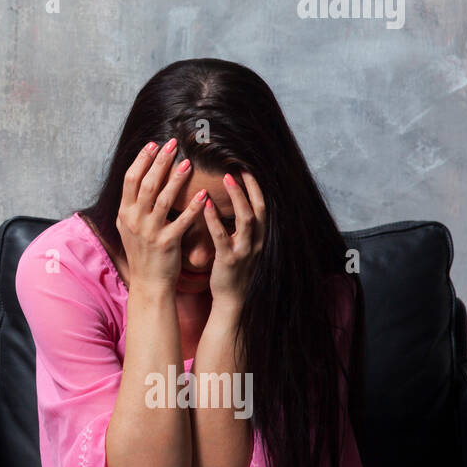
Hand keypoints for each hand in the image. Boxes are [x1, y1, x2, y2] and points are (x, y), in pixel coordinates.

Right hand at [114, 138, 207, 291]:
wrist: (149, 283)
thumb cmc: (143, 253)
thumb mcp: (129, 228)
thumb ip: (132, 205)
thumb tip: (137, 178)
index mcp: (124, 214)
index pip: (130, 179)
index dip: (141, 160)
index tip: (153, 145)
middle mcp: (134, 220)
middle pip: (146, 184)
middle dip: (159, 162)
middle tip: (171, 144)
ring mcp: (149, 232)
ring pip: (163, 199)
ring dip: (175, 179)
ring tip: (188, 163)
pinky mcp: (166, 243)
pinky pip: (182, 220)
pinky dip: (193, 206)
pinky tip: (204, 194)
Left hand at [202, 170, 264, 305]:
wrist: (233, 300)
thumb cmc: (234, 270)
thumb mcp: (242, 245)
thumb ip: (240, 226)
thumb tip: (235, 202)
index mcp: (259, 236)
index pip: (261, 205)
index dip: (256, 186)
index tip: (247, 167)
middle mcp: (257, 241)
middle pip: (258, 207)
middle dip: (251, 185)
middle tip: (239, 165)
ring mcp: (245, 251)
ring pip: (246, 219)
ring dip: (237, 197)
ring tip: (226, 178)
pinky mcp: (229, 260)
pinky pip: (222, 236)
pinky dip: (214, 219)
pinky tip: (205, 204)